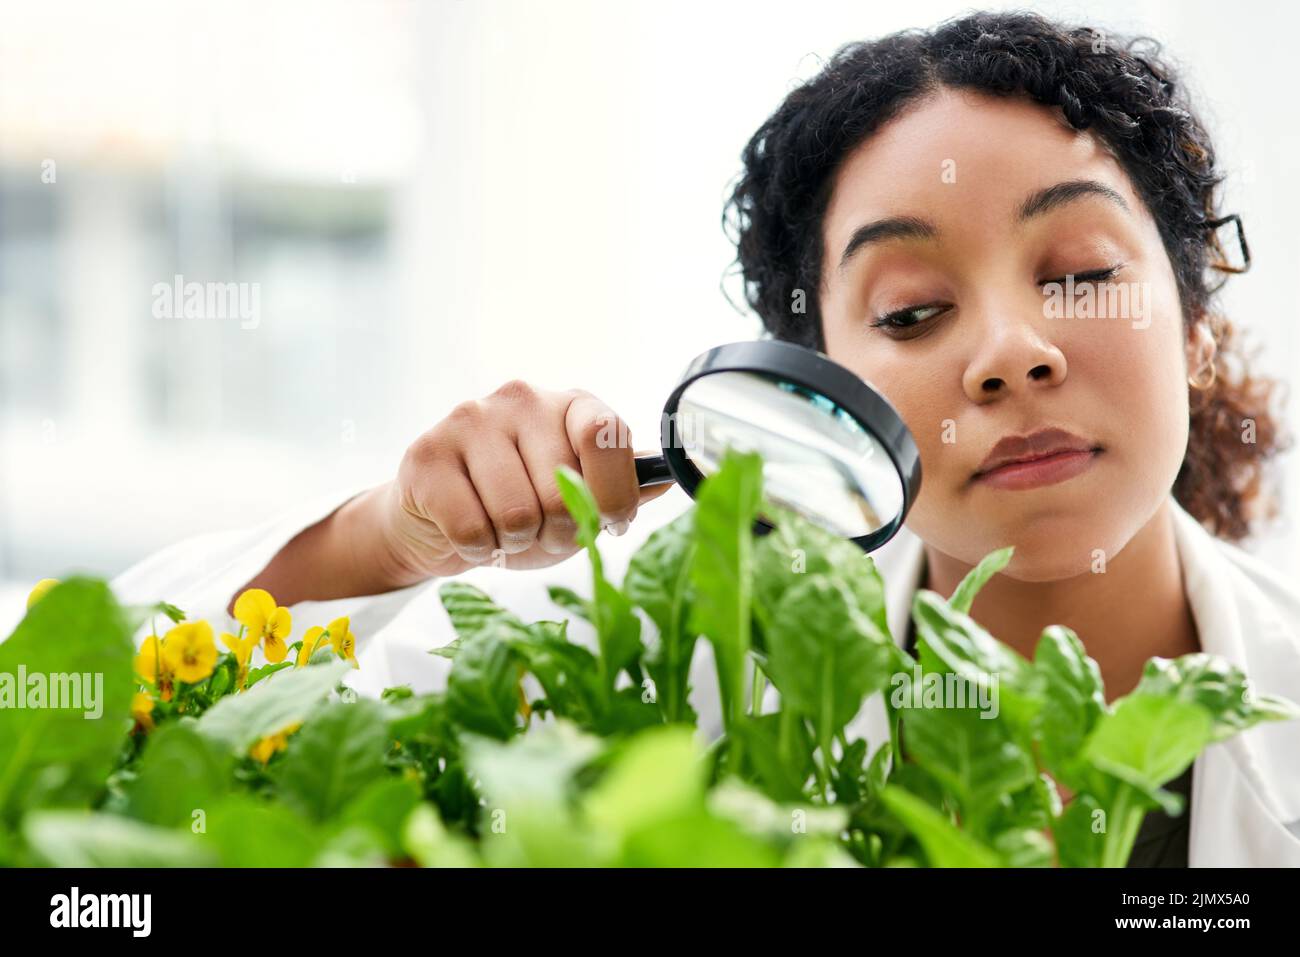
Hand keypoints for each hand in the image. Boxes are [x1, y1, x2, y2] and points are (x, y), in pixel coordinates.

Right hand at [376, 380, 668, 581]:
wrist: (438, 520)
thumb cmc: (520, 507)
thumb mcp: (581, 499)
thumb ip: (624, 488)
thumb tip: (669, 477)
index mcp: (572, 404)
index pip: (606, 436)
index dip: (613, 495)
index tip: (608, 522)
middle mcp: (522, 398)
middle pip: (563, 490)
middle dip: (558, 533)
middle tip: (540, 533)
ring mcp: (470, 419)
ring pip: (517, 514)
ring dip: (515, 544)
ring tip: (504, 532)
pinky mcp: (426, 454)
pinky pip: (471, 529)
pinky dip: (478, 550)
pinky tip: (472, 534)